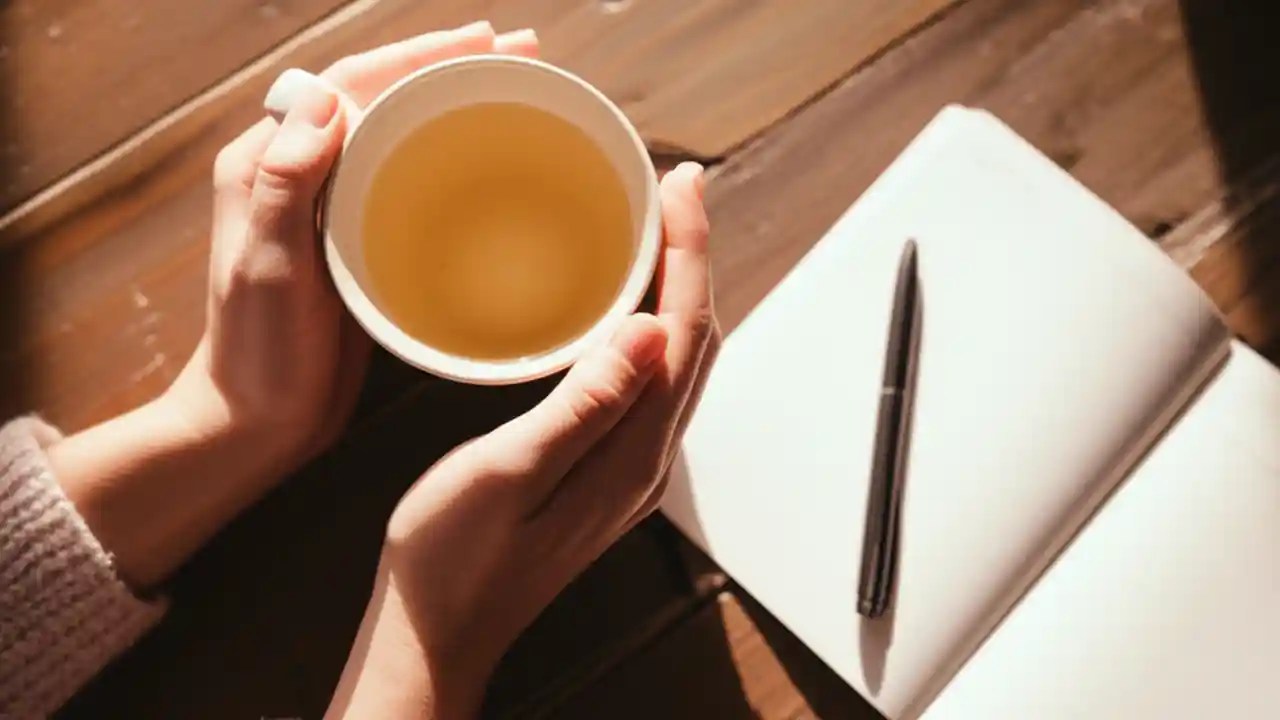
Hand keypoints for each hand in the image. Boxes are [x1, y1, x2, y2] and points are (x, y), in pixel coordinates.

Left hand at [51, 23, 538, 589]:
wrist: (257, 418)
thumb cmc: (258, 351)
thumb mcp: (267, 266)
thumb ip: (286, 181)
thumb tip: (326, 95)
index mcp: (268, 163)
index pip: (348, 82)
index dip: (417, 53)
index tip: (482, 39)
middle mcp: (298, 173)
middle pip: (379, 95)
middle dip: (446, 65)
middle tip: (520, 52)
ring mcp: (329, 207)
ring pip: (396, 131)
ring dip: (451, 103)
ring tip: (512, 87)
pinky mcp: (356, 240)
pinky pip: (404, 178)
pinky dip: (445, 156)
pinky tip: (483, 161)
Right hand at [327, 163, 719, 718]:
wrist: (435, 635)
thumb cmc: (452, 562)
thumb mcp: (507, 475)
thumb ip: (583, 407)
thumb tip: (647, 332)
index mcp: (630, 457)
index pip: (683, 334)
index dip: (689, 254)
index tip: (679, 188)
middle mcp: (646, 462)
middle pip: (694, 341)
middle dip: (693, 257)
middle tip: (673, 189)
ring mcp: (628, 468)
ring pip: (677, 360)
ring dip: (676, 288)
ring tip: (659, 228)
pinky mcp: (604, 470)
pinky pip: (649, 382)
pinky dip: (649, 326)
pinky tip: (623, 305)